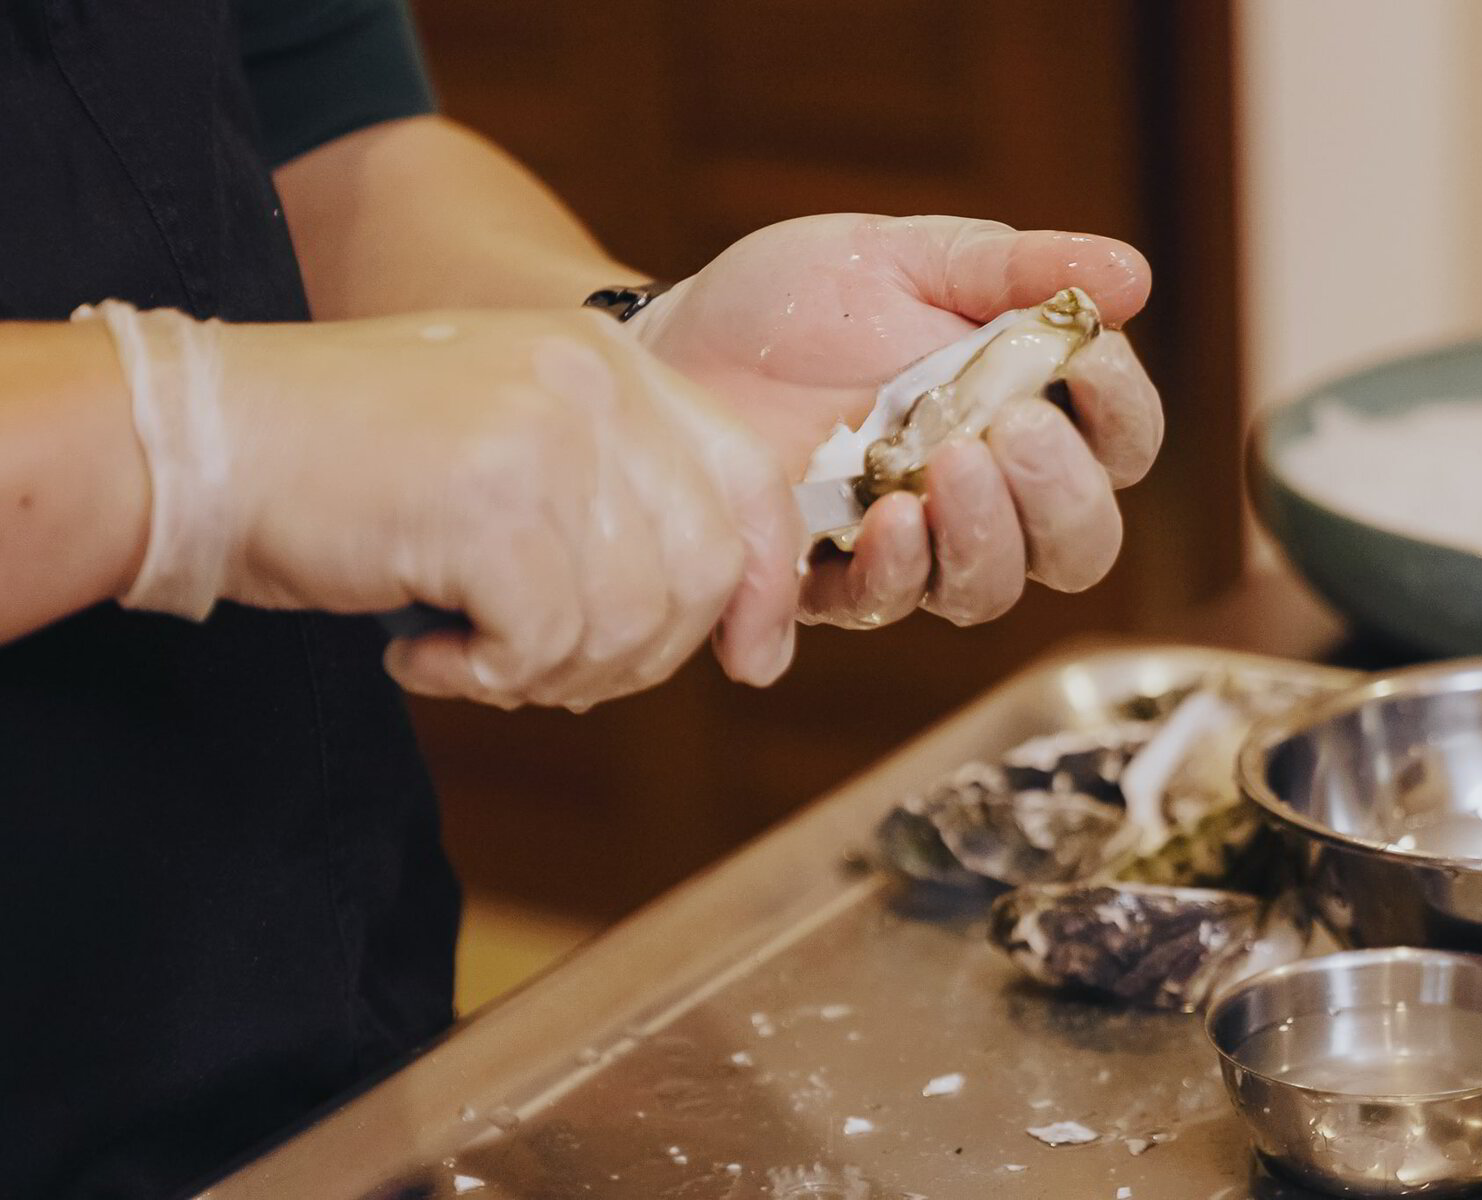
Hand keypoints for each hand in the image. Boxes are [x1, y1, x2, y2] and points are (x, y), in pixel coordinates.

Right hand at [87, 302, 802, 708]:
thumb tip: (728, 618)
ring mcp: (547, 437)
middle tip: (542, 668)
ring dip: (554, 672)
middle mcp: (597, 385)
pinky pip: (544, 644)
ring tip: (472, 655)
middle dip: (639, 655)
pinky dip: (482, 678)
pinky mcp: (488, 504)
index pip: (751, 483)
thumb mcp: (516, 442)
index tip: (752, 664)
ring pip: (631, 620)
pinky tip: (422, 654)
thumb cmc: (353, 461)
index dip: (766, 589)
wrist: (197, 438)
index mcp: (615, 363)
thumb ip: (621, 499)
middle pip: (705, 570)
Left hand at [631, 214, 1162, 627]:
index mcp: (1027, 409)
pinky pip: (886, 603)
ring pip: (993, 588)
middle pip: (1078, 543)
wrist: (678, 335)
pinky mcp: (832, 578)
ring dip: (988, 536)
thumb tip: (1133, 276)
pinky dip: (898, 568)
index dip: (1122, 414)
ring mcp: (914, 543)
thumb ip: (1013, 269)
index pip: (1120, 443)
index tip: (1088, 363)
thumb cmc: (801, 297)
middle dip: (1062, 495)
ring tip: (951, 465)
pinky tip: (889, 516)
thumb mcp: (909, 258)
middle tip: (1014, 433)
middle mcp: (986, 494)